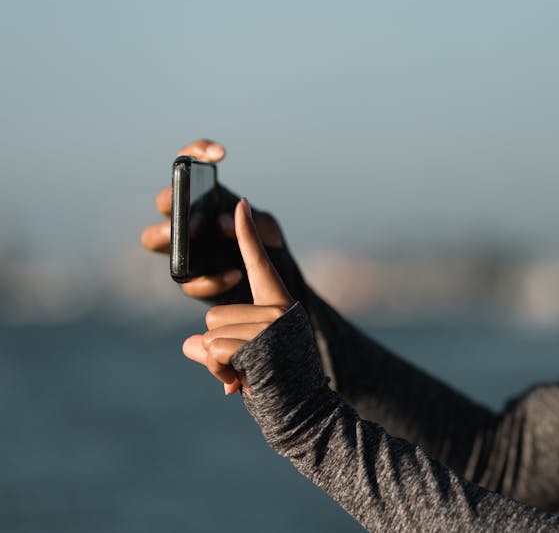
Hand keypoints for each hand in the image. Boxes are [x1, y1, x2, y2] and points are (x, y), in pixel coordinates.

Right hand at [139, 139, 285, 300]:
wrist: (273, 280)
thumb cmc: (265, 244)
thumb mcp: (267, 229)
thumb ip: (253, 222)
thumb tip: (221, 222)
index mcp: (205, 198)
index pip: (189, 165)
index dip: (198, 152)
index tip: (221, 155)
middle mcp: (188, 219)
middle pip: (165, 201)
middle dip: (172, 200)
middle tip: (186, 205)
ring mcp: (184, 248)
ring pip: (152, 238)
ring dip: (164, 235)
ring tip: (182, 236)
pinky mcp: (191, 280)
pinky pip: (187, 281)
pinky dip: (209, 280)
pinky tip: (234, 274)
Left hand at [182, 198, 295, 394]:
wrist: (307, 416)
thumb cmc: (278, 388)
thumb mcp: (245, 359)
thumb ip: (219, 345)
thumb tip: (189, 345)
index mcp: (279, 305)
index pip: (259, 265)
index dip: (247, 235)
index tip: (241, 204)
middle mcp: (278, 309)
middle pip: (213, 316)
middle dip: (218, 348)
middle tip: (247, 369)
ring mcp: (271, 324)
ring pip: (210, 334)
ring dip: (219, 363)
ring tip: (248, 377)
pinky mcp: (260, 341)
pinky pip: (214, 350)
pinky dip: (220, 371)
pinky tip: (245, 383)